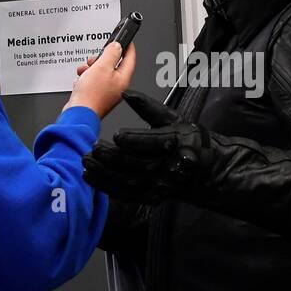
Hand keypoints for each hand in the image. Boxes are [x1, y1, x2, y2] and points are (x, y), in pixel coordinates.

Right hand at [65, 42, 134, 118]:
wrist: (78, 114)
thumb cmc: (91, 96)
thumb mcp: (102, 67)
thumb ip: (111, 54)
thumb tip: (117, 46)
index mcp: (123, 79)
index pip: (130, 59)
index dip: (128, 47)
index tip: (126, 39)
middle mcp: (116, 86)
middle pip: (113, 65)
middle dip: (102, 59)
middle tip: (96, 56)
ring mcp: (106, 92)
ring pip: (100, 73)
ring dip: (91, 68)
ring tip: (85, 69)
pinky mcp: (95, 96)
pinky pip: (92, 82)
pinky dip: (86, 78)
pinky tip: (80, 80)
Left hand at [82, 91, 209, 202]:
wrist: (204, 168)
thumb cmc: (186, 140)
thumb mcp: (173, 118)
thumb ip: (148, 107)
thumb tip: (126, 94)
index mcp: (176, 143)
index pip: (153, 143)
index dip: (134, 140)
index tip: (116, 135)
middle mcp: (168, 167)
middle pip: (137, 164)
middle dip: (112, 157)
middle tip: (93, 148)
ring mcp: (159, 185)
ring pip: (128, 182)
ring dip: (104, 173)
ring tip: (86, 162)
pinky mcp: (150, 196)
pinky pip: (125, 194)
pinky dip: (105, 186)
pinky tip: (90, 176)